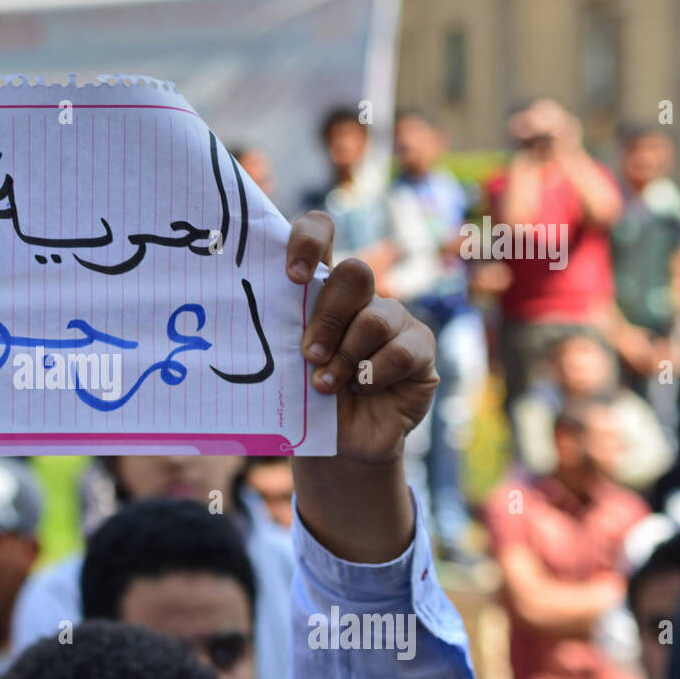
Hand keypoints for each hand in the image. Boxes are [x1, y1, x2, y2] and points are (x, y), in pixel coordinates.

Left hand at [286, 212, 438, 464]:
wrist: (337, 445)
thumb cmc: (304, 399)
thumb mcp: (285, 363)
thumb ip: (281, 332)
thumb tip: (259, 315)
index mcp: (319, 287)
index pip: (320, 233)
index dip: (308, 240)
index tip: (292, 276)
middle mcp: (359, 297)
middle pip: (354, 274)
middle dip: (328, 317)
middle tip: (308, 355)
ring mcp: (393, 319)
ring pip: (375, 317)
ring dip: (345, 356)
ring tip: (325, 386)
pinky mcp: (420, 347)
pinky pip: (401, 350)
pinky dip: (375, 374)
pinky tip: (362, 390)